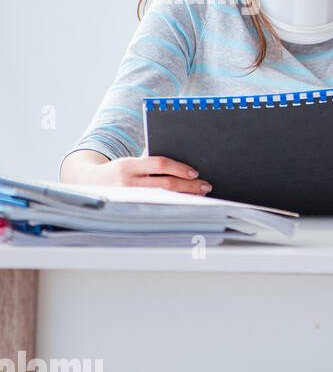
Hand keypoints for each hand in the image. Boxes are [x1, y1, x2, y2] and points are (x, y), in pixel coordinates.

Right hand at [75, 154, 210, 195]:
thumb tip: (182, 170)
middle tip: (205, 186)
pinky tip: (184, 204)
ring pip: (163, 198)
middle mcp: (126, 182)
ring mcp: (127, 198)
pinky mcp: (129, 209)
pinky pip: (156, 208)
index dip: (179, 168)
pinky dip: (173, 206)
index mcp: (127, 165)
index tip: (194, 172)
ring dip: (185, 197)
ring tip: (199, 195)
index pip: (159, 164)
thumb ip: (149, 165)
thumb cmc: (118, 171)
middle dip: (188, 185)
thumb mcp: (130, 162)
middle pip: (165, 184)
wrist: (88, 182)